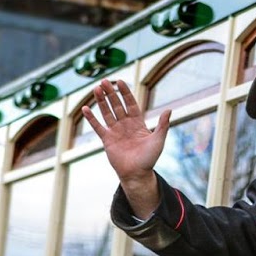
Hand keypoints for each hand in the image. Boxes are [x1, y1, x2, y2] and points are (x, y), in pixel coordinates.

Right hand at [82, 79, 170, 218]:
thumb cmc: (149, 158)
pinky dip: (91, 118)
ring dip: (101, 101)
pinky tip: (85, 108)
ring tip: (96, 89)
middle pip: (116, 105)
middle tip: (104, 81)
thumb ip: (163, 125)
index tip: (120, 81)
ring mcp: (115, 131)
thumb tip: (169, 110)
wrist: (137, 174)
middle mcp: (125, 125)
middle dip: (111, 93)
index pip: (130, 103)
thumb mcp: (158, 140)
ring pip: (106, 112)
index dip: (125, 93)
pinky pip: (97, 127)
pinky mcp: (107, 140)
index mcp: (137, 123)